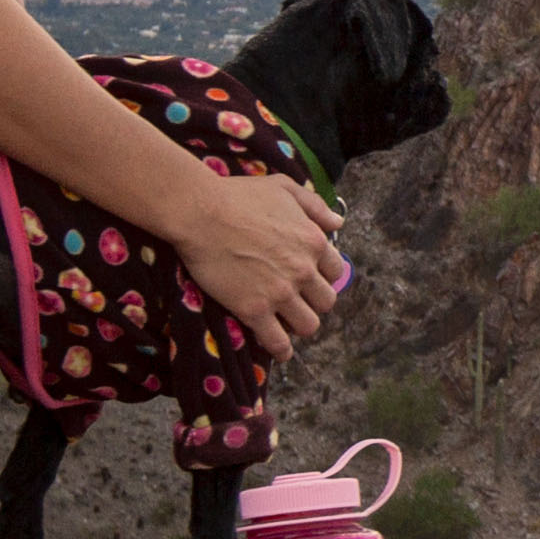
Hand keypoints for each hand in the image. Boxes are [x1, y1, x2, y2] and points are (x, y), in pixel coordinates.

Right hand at [170, 165, 343, 353]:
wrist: (200, 213)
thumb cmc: (238, 196)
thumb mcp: (284, 188)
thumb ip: (315, 206)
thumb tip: (339, 222)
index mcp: (314, 241)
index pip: (336, 271)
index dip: (323, 276)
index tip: (310, 279)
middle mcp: (303, 270)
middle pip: (326, 301)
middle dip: (313, 302)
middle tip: (297, 301)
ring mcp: (280, 293)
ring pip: (309, 325)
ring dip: (300, 326)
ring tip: (287, 323)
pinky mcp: (255, 310)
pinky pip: (278, 342)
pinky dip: (282, 350)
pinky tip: (279, 351)